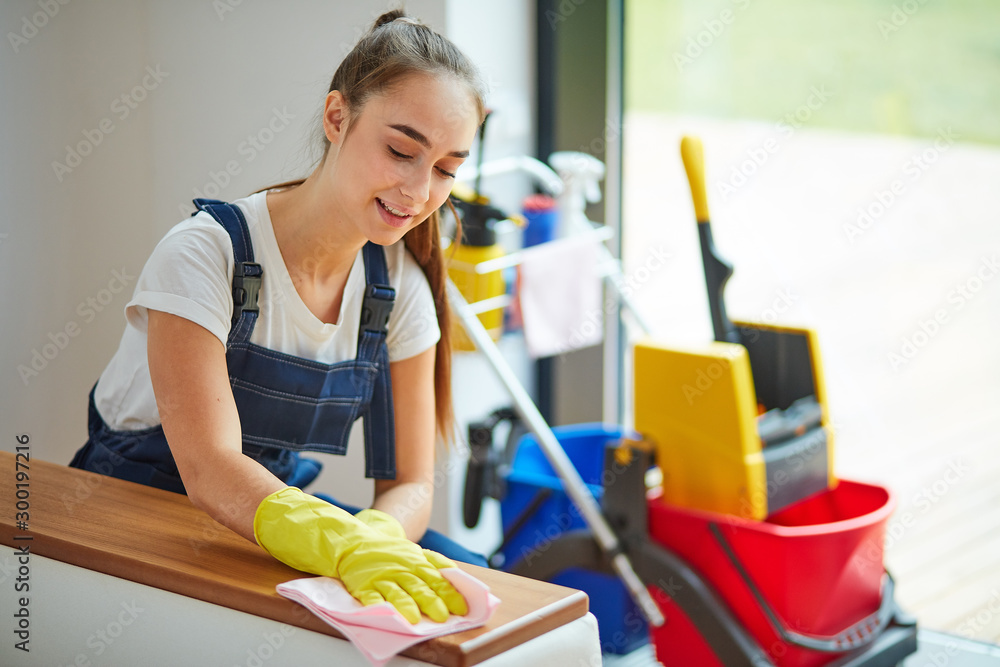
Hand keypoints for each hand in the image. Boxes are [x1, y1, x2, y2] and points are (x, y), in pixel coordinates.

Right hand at [254, 488, 466, 622]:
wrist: (350, 537)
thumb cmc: (383, 549)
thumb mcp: (411, 551)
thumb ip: (431, 563)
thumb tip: (454, 575)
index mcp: (413, 560)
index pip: (436, 577)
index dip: (449, 592)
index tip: (462, 606)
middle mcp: (398, 567)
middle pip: (418, 585)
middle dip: (432, 602)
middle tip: (443, 617)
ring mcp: (379, 575)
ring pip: (396, 591)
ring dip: (406, 606)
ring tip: (415, 620)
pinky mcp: (360, 583)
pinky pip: (368, 596)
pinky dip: (376, 606)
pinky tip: (381, 615)